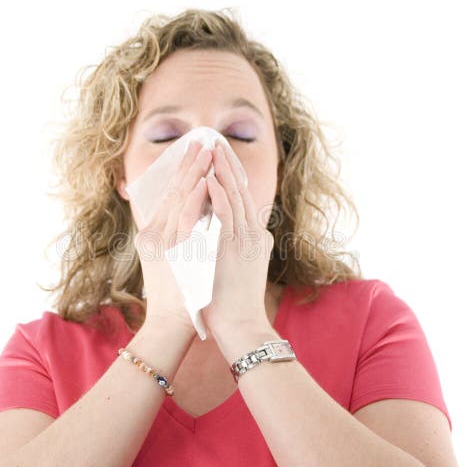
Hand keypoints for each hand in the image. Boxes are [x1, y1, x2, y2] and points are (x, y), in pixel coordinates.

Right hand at [134, 140, 212, 331]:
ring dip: (193, 175)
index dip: (185, 171)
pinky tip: (204, 184)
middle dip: (189, 165)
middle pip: (173, 192)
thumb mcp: (173, 259)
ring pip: (178, 202)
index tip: (198, 151)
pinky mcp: (171, 255)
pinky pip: (184, 223)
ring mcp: (161, 244)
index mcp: (156, 233)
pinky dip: (193, 201)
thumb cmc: (178, 294)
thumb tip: (196, 211)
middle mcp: (155, 235)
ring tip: (206, 153)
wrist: (170, 324)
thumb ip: (178, 234)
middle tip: (203, 141)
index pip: (172, 195)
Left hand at [201, 140, 274, 338]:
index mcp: (253, 235)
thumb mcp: (242, 265)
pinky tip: (212, 179)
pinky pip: (227, 217)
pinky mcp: (235, 251)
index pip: (242, 195)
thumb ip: (240, 244)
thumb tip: (235, 229)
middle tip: (215, 139)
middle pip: (240, 189)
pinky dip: (220, 196)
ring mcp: (246, 240)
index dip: (231, 171)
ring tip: (212, 149)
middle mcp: (253, 233)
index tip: (219, 153)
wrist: (242, 326)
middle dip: (226, 163)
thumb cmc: (236, 302)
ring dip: (222, 171)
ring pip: (234, 197)